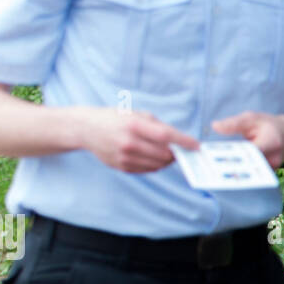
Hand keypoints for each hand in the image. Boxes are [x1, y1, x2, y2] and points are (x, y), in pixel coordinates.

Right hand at [82, 108, 198, 172]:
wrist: (86, 129)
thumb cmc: (114, 118)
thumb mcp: (135, 113)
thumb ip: (157, 126)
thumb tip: (178, 141)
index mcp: (134, 125)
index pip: (166, 135)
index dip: (184, 141)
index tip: (196, 146)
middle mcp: (129, 142)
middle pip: (165, 153)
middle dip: (176, 153)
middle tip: (180, 150)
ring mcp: (124, 157)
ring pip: (158, 164)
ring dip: (166, 160)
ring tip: (165, 152)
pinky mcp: (122, 166)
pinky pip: (148, 170)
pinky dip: (155, 165)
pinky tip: (150, 156)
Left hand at [211, 111, 283, 168]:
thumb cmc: (265, 125)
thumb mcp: (251, 118)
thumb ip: (234, 123)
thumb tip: (215, 126)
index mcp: (272, 142)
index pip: (250, 151)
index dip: (232, 154)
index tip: (213, 156)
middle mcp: (273, 159)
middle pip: (248, 165)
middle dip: (228, 165)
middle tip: (207, 165)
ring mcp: (270, 169)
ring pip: (247, 173)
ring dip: (230, 170)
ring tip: (210, 168)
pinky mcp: (264, 174)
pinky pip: (249, 175)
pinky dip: (235, 171)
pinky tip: (218, 170)